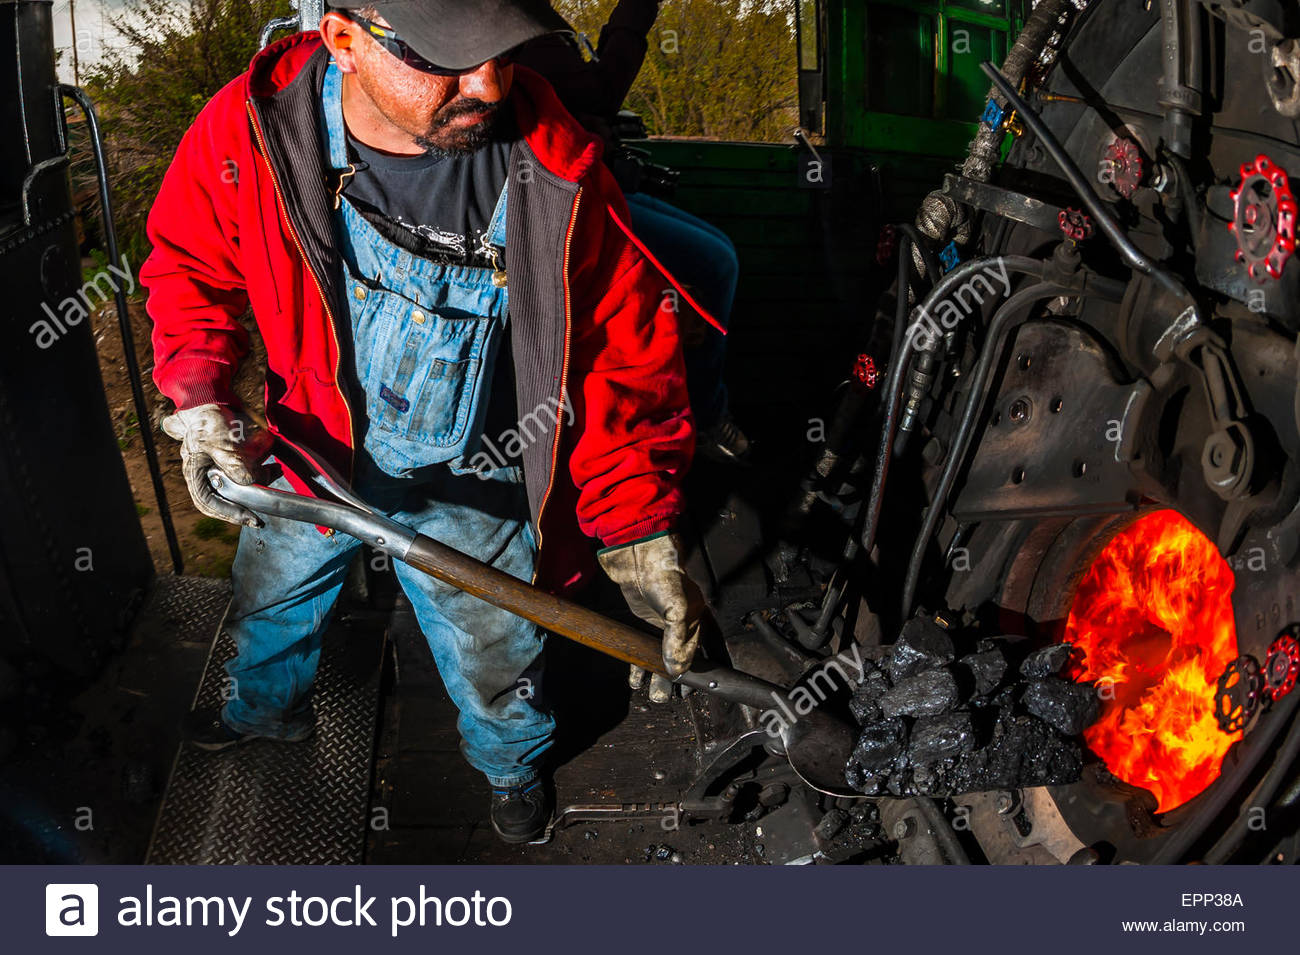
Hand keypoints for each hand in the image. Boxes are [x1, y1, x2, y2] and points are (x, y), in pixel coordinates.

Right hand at [161, 403, 272, 526]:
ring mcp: (218, 466)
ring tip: (275, 472)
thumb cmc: (210, 420)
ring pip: (239, 484)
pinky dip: (260, 471)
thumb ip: (233, 465)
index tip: (251, 519)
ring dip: (259, 482)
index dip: (230, 514)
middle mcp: (205, 473)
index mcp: (195, 473)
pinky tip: (273, 466)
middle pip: (227, 497)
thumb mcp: (220, 444)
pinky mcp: (231, 458)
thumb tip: (249, 483)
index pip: (209, 503)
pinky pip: (246, 471)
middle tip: (268, 503)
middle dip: (248, 500)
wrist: (211, 398)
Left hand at [598, 532, 711, 702]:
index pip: (702, 654)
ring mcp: (660, 626)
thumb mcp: (676, 610)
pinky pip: (642, 650)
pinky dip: (638, 665)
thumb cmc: (664, 577)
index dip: (699, 674)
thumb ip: (677, 641)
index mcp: (698, 621)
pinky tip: (635, 680)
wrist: (637, 556)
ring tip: (652, 695)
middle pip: (681, 660)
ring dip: (655, 677)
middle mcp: (681, 626)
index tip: (691, 692)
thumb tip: (675, 669)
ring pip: (660, 659)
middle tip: (669, 699)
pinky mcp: (642, 624)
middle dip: (676, 682)